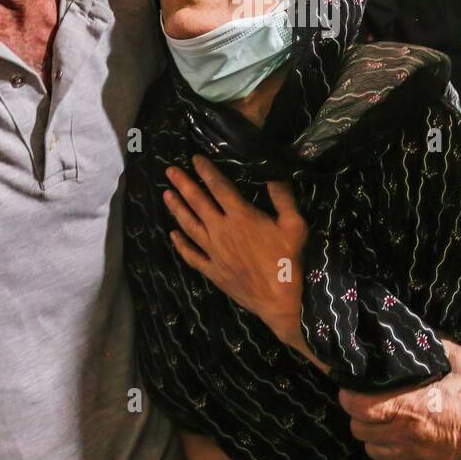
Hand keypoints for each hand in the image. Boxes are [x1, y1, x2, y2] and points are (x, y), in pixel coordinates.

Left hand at [164, 155, 306, 339]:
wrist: (281, 300)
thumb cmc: (289, 260)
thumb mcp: (294, 224)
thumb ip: (282, 197)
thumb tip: (273, 172)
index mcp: (241, 217)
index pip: (219, 187)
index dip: (206, 171)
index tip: (194, 158)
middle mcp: (222, 231)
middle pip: (198, 203)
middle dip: (183, 185)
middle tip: (169, 171)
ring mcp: (214, 252)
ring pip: (189, 226)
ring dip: (177, 209)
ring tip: (166, 195)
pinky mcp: (212, 271)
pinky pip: (191, 255)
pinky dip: (180, 244)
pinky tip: (172, 235)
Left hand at [339, 338, 460, 459]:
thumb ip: (438, 347)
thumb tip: (423, 334)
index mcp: (407, 407)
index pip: (356, 405)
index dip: (348, 395)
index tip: (351, 387)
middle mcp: (404, 435)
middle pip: (359, 431)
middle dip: (359, 416)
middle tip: (368, 402)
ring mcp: (414, 456)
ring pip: (374, 451)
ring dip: (375, 437)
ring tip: (386, 422)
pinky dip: (397, 452)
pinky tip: (408, 439)